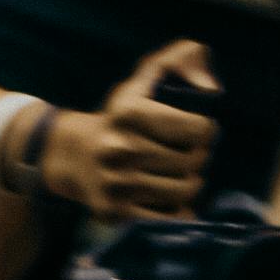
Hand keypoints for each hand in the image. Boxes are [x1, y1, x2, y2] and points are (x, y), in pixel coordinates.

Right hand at [42, 38, 218, 222]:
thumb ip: (176, 60)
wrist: (73, 155)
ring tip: (183, 175)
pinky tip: (172, 201)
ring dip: (191, 184)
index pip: (196, 127)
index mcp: (129, 112)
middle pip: (192, 161)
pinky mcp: (114, 211)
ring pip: (184, 190)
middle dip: (198, 157)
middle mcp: (120, 147)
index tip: (198, 130)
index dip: (205, 130)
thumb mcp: (142, 81)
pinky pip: (166, 219)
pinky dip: (178, 212)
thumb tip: (207, 73)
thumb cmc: (121, 117)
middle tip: (191, 155)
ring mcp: (116, 182)